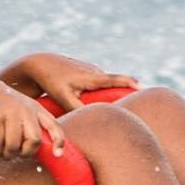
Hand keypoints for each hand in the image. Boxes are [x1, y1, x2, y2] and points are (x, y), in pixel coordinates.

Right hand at [0, 73, 66, 158]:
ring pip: (14, 145)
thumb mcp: (22, 107)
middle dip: (25, 153)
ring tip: (2, 153)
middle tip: (16, 154)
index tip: (57, 154)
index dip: (59, 141)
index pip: (54, 125)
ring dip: (7, 154)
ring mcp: (10, 112)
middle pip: (35, 140)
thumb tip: (36, 148)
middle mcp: (25, 109)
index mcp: (35, 108)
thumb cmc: (2, 103)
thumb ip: (31, 123)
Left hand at [7, 53, 138, 113]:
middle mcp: (95, 71)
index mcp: (92, 76)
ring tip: (123, 108)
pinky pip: (100, 84)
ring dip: (112, 94)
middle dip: (126, 93)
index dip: (130, 83)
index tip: (144, 88)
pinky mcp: (88, 72)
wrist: (40, 65)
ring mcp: (92, 70)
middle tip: (138, 106)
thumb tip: (90, 119)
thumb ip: (77, 108)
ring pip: (106, 85)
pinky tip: (103, 102)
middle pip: (114, 85)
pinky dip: (103, 92)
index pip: (115, 80)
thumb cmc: (52, 82)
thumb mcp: (63, 97)